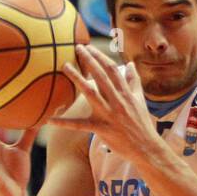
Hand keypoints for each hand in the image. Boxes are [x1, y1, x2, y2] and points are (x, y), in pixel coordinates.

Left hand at [50, 45, 162, 164]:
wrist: (146, 147)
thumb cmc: (142, 123)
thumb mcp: (140, 100)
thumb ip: (134, 81)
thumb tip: (130, 64)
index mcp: (126, 93)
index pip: (112, 70)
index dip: (100, 57)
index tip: (89, 47)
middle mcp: (117, 101)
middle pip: (101, 76)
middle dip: (89, 60)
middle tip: (77, 47)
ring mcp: (109, 115)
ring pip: (90, 93)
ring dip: (77, 79)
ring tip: (65, 66)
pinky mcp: (101, 129)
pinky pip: (80, 125)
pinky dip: (65, 123)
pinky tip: (50, 120)